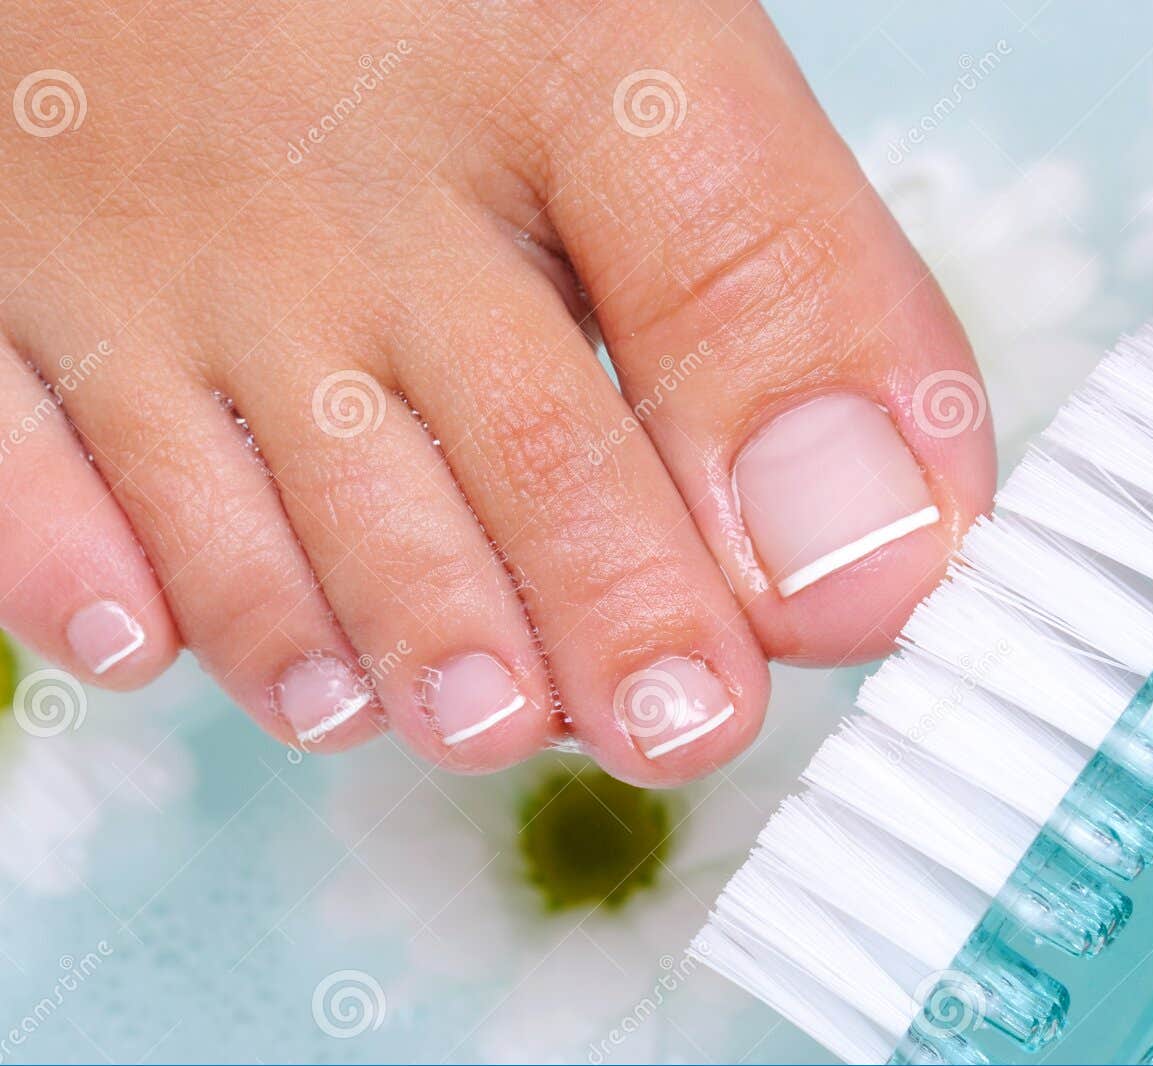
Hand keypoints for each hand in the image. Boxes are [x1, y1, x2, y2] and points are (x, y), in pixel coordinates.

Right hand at [0, 2, 993, 778]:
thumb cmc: (404, 5)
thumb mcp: (638, 83)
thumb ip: (777, 303)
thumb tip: (882, 559)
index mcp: (554, 76)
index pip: (717, 277)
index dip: (780, 470)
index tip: (830, 619)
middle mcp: (350, 189)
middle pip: (514, 440)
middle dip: (607, 603)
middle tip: (677, 725)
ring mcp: (151, 252)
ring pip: (279, 498)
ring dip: (381, 630)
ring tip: (477, 721)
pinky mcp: (2, 292)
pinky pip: (17, 460)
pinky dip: (85, 568)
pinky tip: (159, 645)